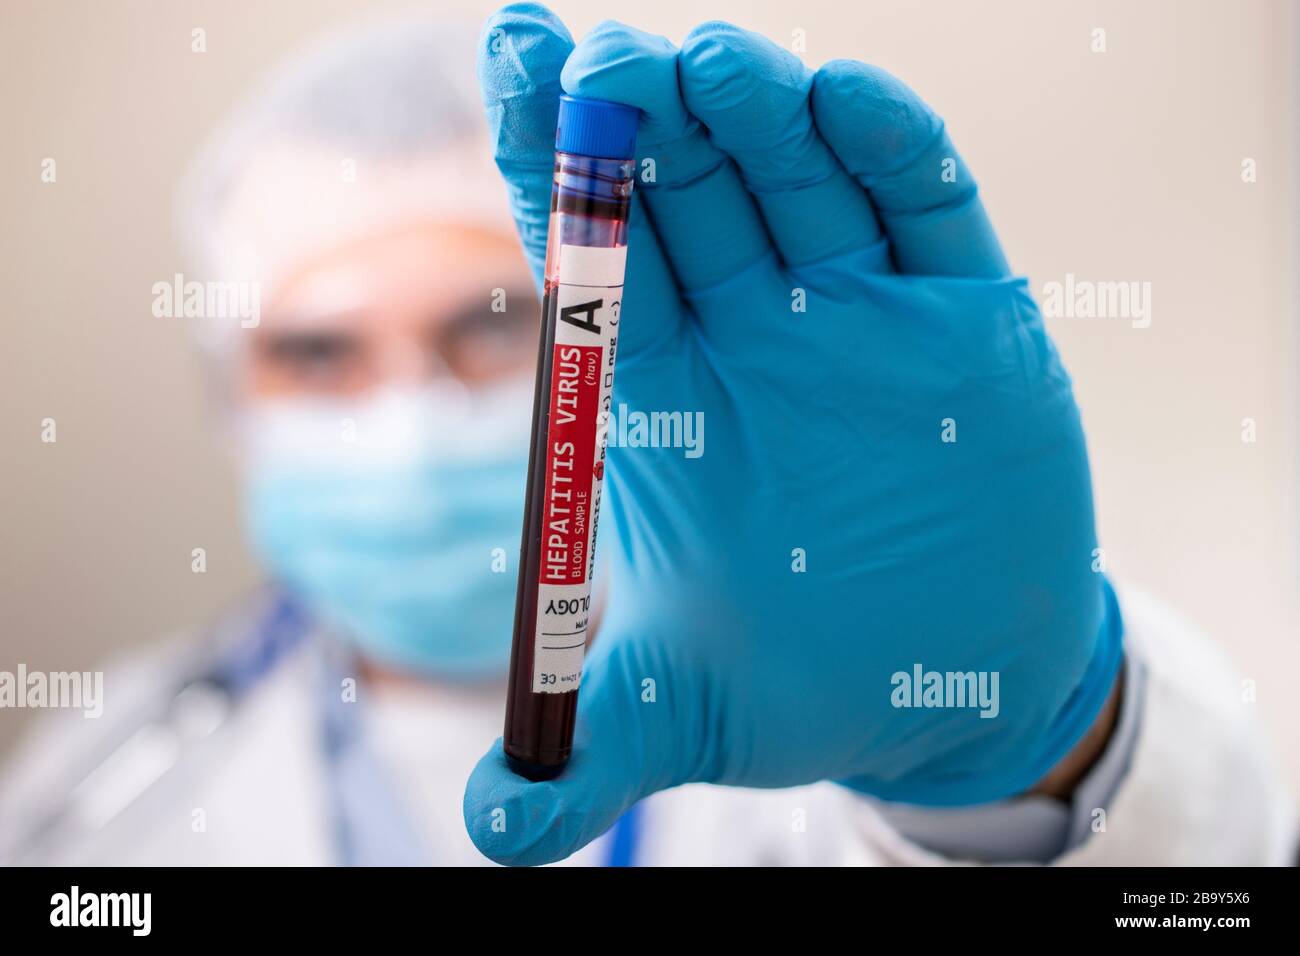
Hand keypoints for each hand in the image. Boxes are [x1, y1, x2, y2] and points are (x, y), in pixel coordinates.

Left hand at [465, 2, 1121, 864]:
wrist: (945, 693)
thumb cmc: (800, 683)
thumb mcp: (678, 719)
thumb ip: (584, 761)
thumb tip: (486, 840)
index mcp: (662, 393)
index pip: (589, 252)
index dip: (548, 162)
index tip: (511, 60)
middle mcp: (751, 331)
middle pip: (679, 188)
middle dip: (637, 116)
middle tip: (600, 53)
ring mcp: (857, 314)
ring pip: (795, 172)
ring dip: (752, 110)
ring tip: (709, 64)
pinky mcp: (965, 321)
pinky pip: (926, 209)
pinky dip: (889, 150)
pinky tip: (843, 103)